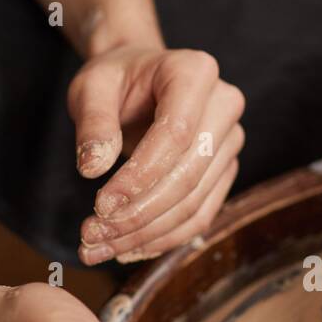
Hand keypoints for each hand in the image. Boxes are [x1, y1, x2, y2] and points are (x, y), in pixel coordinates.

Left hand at [69, 45, 244, 265]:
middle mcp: (224, 105)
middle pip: (188, 175)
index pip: (176, 134)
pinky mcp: (224, 171)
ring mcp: (230, 141)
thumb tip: (92, 168)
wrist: (140, 80)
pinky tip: (128, 249)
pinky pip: (200, 215)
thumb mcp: (91, 87)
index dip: (139, 176)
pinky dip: (163, 238)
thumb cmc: (117, 79)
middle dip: (138, 214)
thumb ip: (92, 121)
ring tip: (99, 247)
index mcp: (195, 72)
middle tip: (92, 235)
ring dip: (146, 234)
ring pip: (194, 204)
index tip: (100, 205)